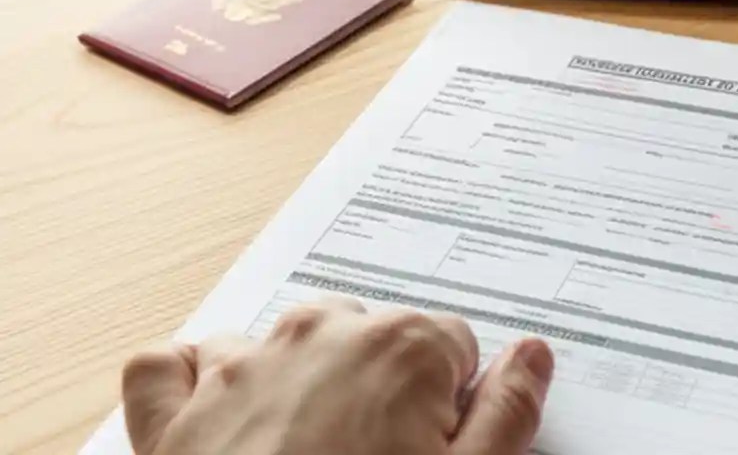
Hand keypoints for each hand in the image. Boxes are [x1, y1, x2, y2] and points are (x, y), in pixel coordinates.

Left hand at [121, 297, 553, 454]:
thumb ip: (508, 412)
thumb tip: (531, 357)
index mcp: (402, 348)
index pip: (455, 344)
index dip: (455, 400)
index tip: (444, 444)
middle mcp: (320, 337)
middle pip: (370, 333)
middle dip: (381, 382)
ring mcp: (239, 369)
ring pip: (277, 341)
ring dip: (295, 378)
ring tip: (308, 449)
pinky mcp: (174, 413)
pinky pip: (168, 366)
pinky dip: (189, 380)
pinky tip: (216, 413)